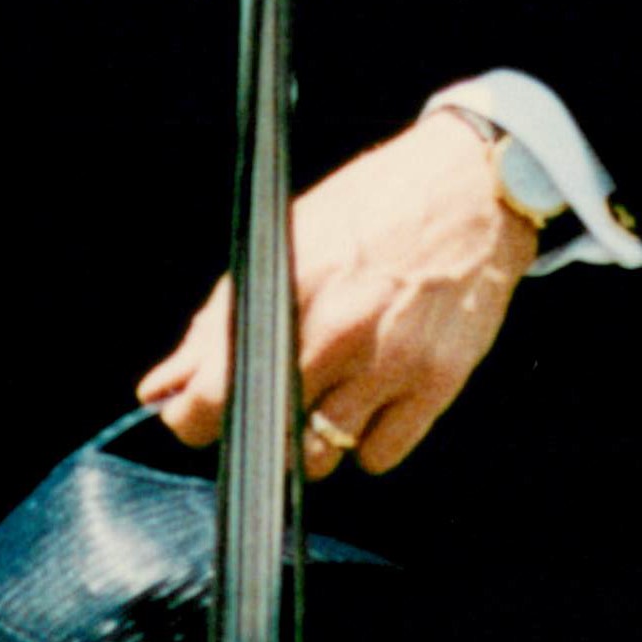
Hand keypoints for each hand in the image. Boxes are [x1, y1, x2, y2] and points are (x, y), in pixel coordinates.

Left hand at [137, 111, 535, 481]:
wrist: (474, 185)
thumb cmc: (376, 204)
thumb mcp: (289, 238)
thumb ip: (224, 315)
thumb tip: (166, 383)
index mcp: (291, 284)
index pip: (216, 390)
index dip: (195, 416)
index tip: (195, 416)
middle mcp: (338, 328)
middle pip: (268, 432)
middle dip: (255, 427)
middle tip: (270, 397)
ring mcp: (390, 361)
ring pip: (322, 456)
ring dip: (313, 441)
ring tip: (329, 393)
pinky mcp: (436, 383)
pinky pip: (379, 456)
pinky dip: (368, 443)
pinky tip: (372, 400)